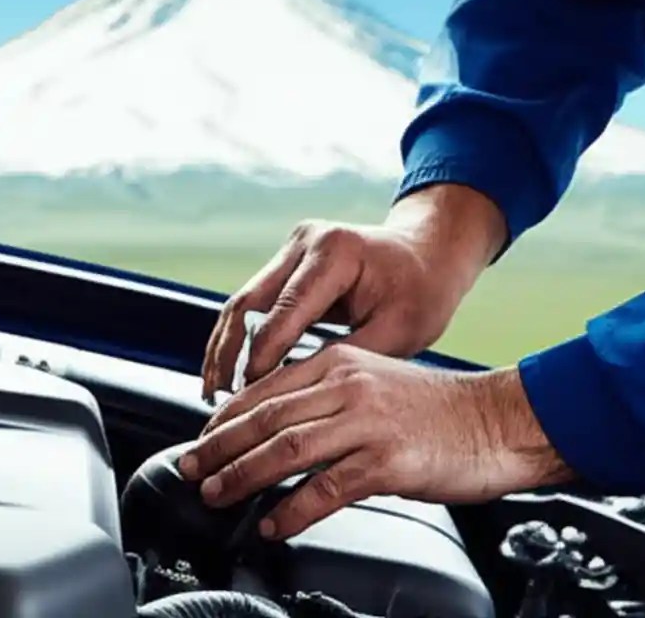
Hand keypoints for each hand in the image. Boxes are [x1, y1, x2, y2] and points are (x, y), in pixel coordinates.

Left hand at [178, 344, 573, 538]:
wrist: (498, 422)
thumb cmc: (440, 411)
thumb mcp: (377, 383)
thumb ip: (330, 396)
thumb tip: (283, 424)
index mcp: (341, 364)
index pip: (266, 388)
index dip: (225, 418)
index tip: (201, 439)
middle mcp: (349, 386)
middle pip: (266, 417)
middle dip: (219, 446)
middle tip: (190, 468)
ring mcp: (368, 423)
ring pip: (286, 449)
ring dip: (242, 475)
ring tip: (217, 493)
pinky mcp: (387, 461)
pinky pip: (326, 489)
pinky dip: (291, 509)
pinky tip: (272, 523)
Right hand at [199, 184, 506, 399]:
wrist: (431, 255)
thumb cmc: (423, 292)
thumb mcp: (397, 332)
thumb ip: (345, 360)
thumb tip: (295, 395)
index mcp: (334, 251)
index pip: (283, 312)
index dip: (262, 360)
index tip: (250, 403)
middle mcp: (305, 241)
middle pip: (248, 303)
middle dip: (228, 357)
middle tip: (217, 403)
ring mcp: (292, 248)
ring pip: (242, 303)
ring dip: (226, 349)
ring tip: (213, 394)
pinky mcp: (288, 261)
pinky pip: (255, 304)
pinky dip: (242, 339)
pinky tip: (232, 374)